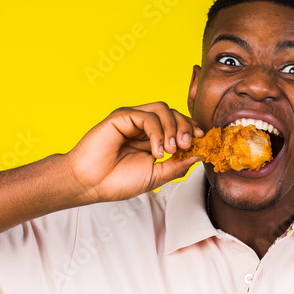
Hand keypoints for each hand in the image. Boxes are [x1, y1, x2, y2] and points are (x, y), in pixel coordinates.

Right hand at [64, 103, 202, 203]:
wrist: (90, 184)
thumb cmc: (117, 181)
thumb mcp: (156, 176)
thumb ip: (177, 165)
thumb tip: (200, 154)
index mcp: (152, 139)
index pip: (179, 125)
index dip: (193, 130)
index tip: (203, 142)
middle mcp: (143, 126)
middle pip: (174, 113)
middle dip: (186, 127)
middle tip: (188, 145)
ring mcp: (132, 119)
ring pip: (163, 109)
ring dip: (173, 128)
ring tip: (171, 150)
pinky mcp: (121, 116)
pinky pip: (147, 115)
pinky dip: (158, 132)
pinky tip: (156, 151)